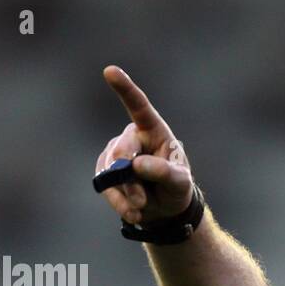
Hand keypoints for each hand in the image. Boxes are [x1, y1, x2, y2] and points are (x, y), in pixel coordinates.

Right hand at [95, 66, 193, 225]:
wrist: (165, 208)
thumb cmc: (176, 187)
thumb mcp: (179, 182)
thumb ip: (164, 172)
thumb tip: (137, 165)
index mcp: (153, 130)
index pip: (139, 107)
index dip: (125, 89)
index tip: (110, 71)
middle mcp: (132, 137)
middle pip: (121, 151)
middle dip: (129, 179)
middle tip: (142, 201)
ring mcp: (115, 153)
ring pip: (110, 171)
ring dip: (125, 194)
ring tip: (141, 209)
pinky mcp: (105, 172)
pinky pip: (105, 186)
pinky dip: (118, 203)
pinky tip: (133, 214)